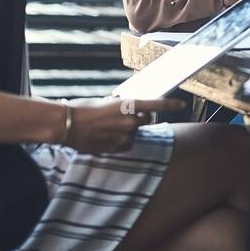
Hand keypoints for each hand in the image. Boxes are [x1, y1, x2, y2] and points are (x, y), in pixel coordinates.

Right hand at [64, 97, 184, 152]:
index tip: (182, 105)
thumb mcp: (106, 102)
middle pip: (145, 120)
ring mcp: (124, 136)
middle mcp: (130, 121)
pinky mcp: (116, 148)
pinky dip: (120, 141)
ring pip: (134, 134)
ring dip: (127, 131)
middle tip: (122, 117)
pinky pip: (125, 145)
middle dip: (138, 118)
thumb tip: (130, 107)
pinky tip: (107, 137)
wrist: (67, 124)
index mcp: (128, 105)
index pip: (157, 105)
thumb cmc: (84, 109)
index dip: (171, 106)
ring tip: (109, 127)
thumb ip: (122, 106)